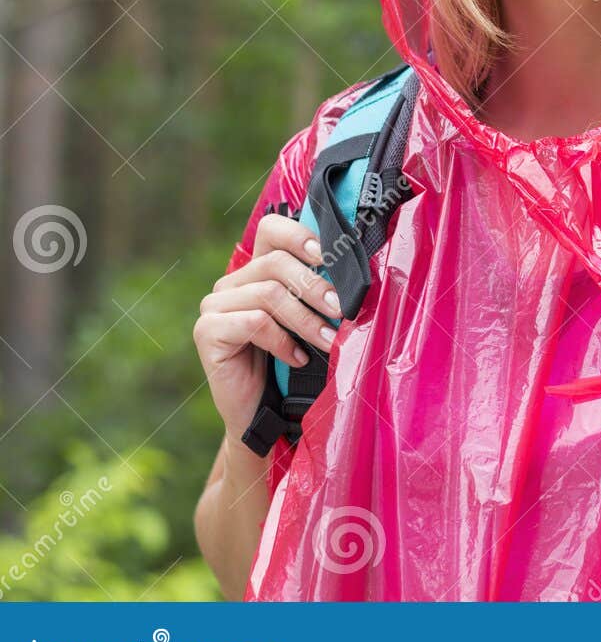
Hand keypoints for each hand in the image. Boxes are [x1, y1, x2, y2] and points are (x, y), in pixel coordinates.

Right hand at [194, 213, 342, 441]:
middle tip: (343, 309)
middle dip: (316, 286)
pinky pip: (254, 322)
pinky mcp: (207, 332)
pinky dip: (283, 340)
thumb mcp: (309, 318)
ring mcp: (215, 306)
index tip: (330, 255)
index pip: (271, 230)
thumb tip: (352, 269)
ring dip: (307, 319)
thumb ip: (318, 290)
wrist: (266, 412)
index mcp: (256, 270)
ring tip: (329, 340)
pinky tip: (297, 357)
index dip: (300, 235)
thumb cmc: (293, 361)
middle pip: (276, 263)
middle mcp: (231, 283)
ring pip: (270, 294)